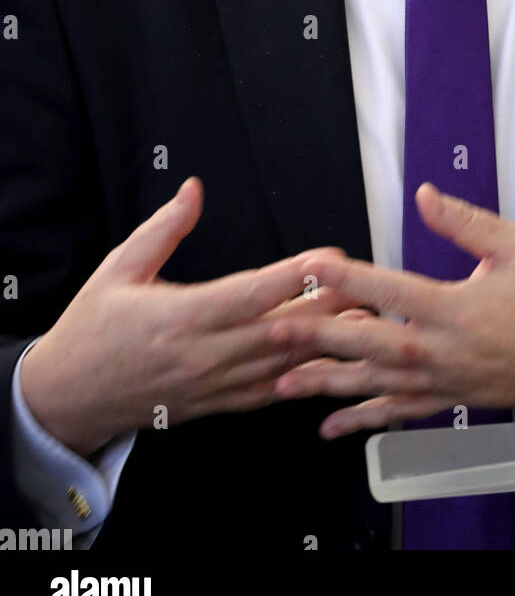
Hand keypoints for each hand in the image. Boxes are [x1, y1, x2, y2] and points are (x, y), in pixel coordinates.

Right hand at [18, 177, 363, 458]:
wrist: (67, 396)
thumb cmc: (93, 328)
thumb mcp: (119, 268)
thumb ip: (163, 229)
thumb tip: (193, 190)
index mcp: (181, 316)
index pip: (250, 294)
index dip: (294, 275)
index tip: (329, 256)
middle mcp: (202, 354)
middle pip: (279, 330)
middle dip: (327, 307)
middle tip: (365, 285)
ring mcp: (211, 385)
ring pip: (281, 364)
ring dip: (324, 342)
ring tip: (362, 318)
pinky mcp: (215, 405)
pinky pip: (268, 392)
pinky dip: (302, 376)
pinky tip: (329, 359)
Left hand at [272, 183, 514, 436]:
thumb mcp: (514, 246)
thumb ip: (463, 221)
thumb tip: (424, 195)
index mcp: (455, 308)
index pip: (389, 290)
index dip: (346, 277)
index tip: (311, 267)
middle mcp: (441, 350)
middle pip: (367, 344)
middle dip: (316, 337)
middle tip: (274, 332)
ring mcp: (442, 382)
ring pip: (373, 384)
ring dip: (325, 382)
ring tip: (282, 381)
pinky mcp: (447, 400)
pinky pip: (396, 413)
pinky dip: (360, 420)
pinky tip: (329, 423)